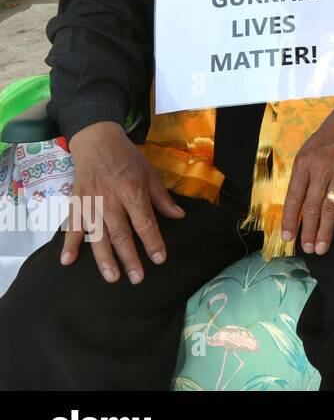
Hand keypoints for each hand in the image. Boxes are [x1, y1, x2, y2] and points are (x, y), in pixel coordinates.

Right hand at [63, 121, 185, 283]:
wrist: (97, 141)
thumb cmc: (127, 158)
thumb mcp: (150, 173)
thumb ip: (162, 198)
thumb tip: (178, 217)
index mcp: (133, 191)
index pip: (145, 222)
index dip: (152, 241)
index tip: (160, 259)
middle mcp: (111, 200)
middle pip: (121, 234)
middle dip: (129, 258)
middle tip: (137, 278)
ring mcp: (92, 203)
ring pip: (98, 235)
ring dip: (103, 258)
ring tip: (111, 277)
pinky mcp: (77, 203)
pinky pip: (72, 226)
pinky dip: (69, 244)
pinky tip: (68, 261)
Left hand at [280, 94, 333, 254]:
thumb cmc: (331, 133)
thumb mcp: (309, 148)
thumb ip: (304, 173)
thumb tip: (298, 200)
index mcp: (305, 163)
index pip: (294, 197)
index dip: (290, 220)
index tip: (288, 237)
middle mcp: (321, 170)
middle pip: (312, 207)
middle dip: (309, 231)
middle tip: (308, 249)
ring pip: (331, 207)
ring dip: (326, 230)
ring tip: (322, 247)